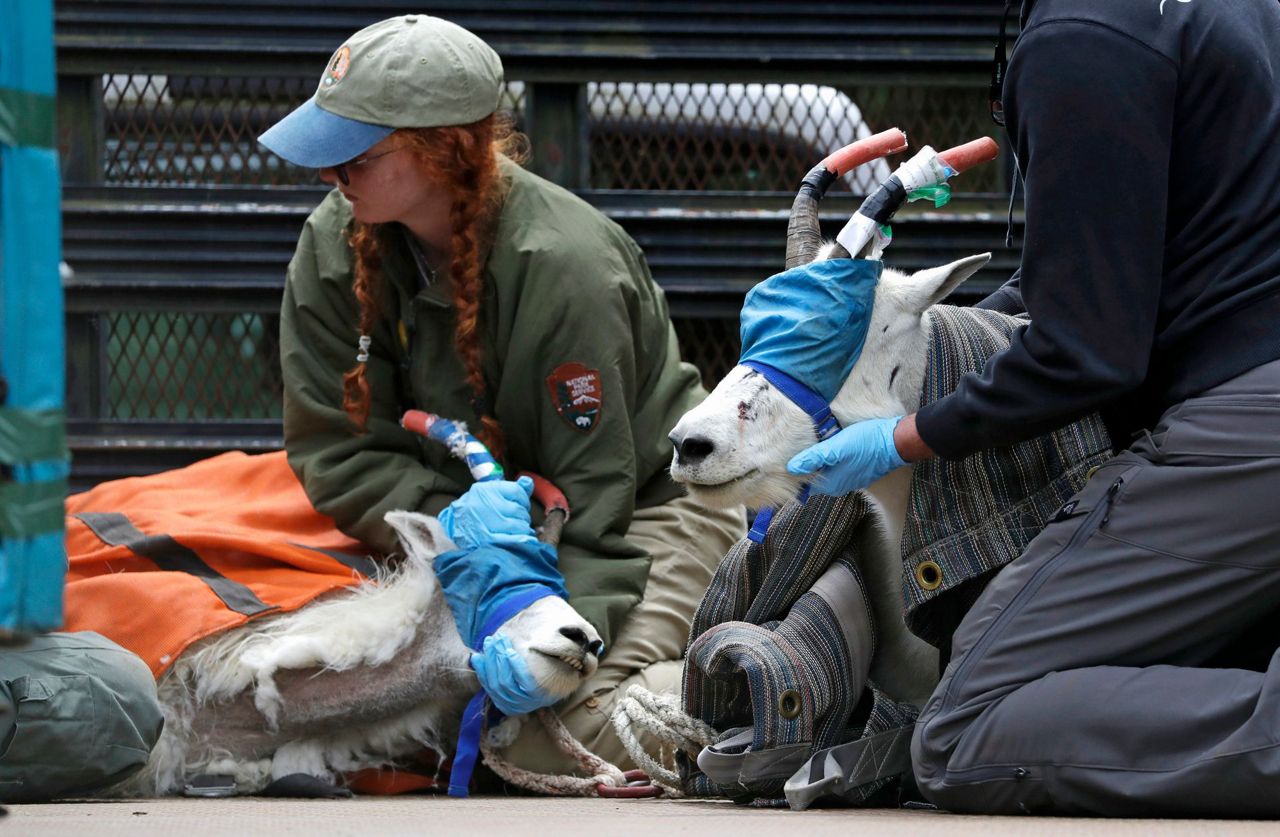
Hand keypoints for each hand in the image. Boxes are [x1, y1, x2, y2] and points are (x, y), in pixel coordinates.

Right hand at [436, 476, 535, 549]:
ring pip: (518, 526)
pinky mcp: (486, 541)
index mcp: (485, 490)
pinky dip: (521, 540)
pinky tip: (522, 540)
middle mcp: (484, 505)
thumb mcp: (490, 493)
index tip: (520, 506)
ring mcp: (484, 523)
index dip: (523, 500)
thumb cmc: (477, 508)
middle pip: (518, 510)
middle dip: (523, 517)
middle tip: (518, 521)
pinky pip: (512, 540)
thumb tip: (528, 482)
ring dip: (523, 529)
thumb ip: (512, 488)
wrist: (454, 526)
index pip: (517, 491)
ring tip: (516, 530)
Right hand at [470, 633, 557, 715]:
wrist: (567, 678)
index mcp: (507, 704)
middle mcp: (515, 706)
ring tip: (499, 642)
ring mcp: (527, 702)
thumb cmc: (538, 675)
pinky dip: (515, 665)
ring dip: (500, 659)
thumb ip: (499, 669)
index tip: (477, 655)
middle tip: (490, 641)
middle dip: (491, 660)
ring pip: (505, 681)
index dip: (482, 671)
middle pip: (497, 683)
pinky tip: (511, 652)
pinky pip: (522, 680)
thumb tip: (477, 658)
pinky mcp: (538, 695)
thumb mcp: (517, 676)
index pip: (490, 686)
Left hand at [786, 416, 907, 496]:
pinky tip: (828, 442)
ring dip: (818, 458)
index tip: (787, 457)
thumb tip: (791, 468)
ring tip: (810, 441)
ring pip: (825, 470)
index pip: (804, 484)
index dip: (794, 471)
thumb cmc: (866, 444)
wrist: (896, 442)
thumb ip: (813, 458)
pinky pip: (836, 465)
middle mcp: (839, 485)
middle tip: (796, 445)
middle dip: (805, 464)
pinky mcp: (856, 469)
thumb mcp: (836, 448)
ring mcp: (849, 478)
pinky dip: (830, 456)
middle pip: (814, 477)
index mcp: (831, 484)